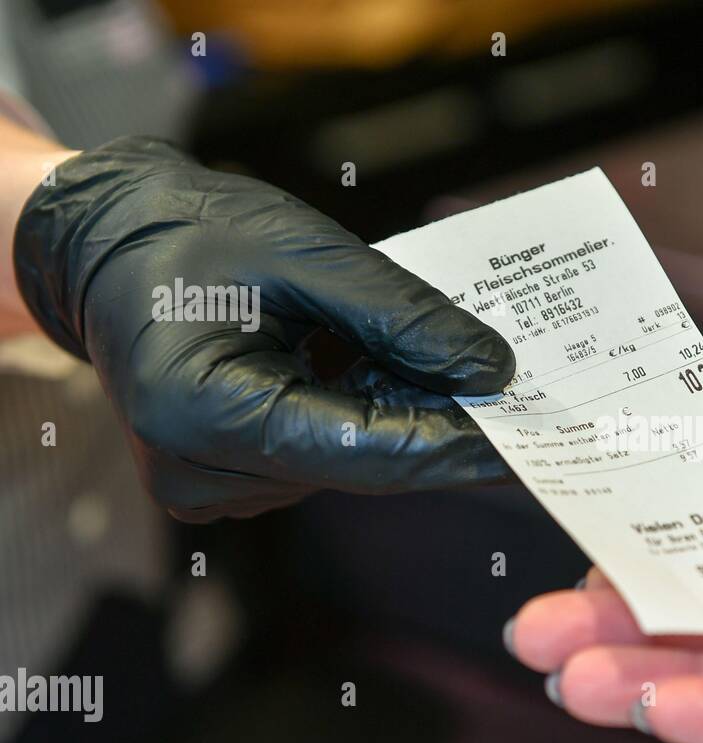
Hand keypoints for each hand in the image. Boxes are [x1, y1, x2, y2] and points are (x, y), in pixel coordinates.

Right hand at [13, 135, 513, 520]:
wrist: (103, 241)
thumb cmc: (187, 231)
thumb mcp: (303, 252)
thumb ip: (400, 315)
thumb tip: (490, 370)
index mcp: (201, 411)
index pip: (360, 449)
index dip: (453, 446)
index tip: (530, 442)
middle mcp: (201, 470)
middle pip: (361, 463)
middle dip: (444, 430)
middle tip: (529, 406)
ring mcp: (211, 482)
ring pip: (349, 462)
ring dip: (408, 417)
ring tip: (464, 371)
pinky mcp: (229, 474)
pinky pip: (324, 452)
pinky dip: (369, 414)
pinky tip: (402, 374)